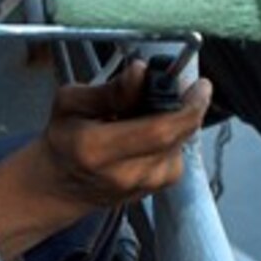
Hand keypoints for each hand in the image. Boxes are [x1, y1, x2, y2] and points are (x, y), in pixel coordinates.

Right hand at [36, 60, 210, 209]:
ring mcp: (144, 185)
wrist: (61, 185)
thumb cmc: (65, 141)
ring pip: (181, 142)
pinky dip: (171, 135)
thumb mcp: (71, 103)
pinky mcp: (156, 188)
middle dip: (185, 106)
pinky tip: (148, 131)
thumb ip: (109, 89)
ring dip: (175, 120)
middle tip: (178, 87)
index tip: (199, 85)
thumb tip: (141, 72)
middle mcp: (125, 173)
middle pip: (177, 135)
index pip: (159, 130)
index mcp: (98, 149)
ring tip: (146, 114)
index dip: (187, 106)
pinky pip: (178, 152)